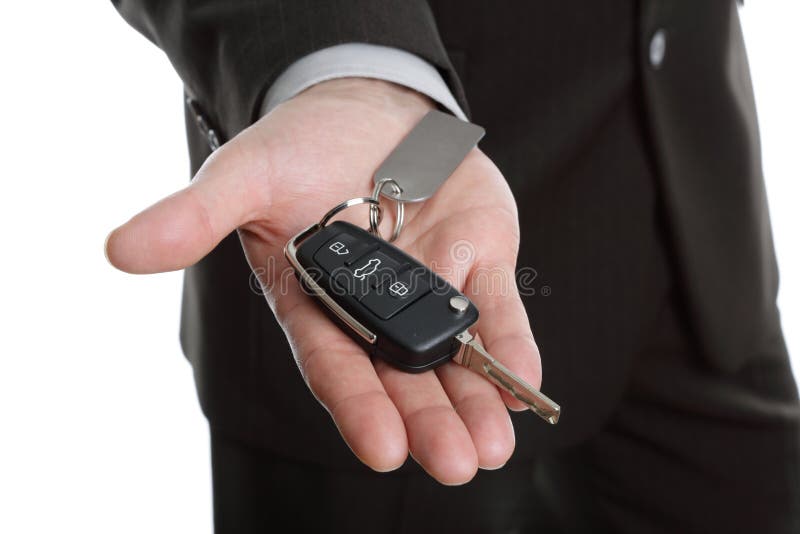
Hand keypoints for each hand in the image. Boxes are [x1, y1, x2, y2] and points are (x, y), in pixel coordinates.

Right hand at [106, 78, 541, 484]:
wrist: (369, 108)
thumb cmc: (301, 146)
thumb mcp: (246, 175)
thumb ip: (195, 217)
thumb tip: (121, 252)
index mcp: (317, 301)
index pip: (335, 363)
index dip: (358, 406)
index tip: (383, 449)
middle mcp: (376, 308)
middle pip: (402, 375)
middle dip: (428, 420)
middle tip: (457, 464)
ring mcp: (431, 286)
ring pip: (455, 355)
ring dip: (476, 399)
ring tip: (492, 446)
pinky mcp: (477, 259)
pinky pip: (497, 307)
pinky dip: (511, 345)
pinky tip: (526, 385)